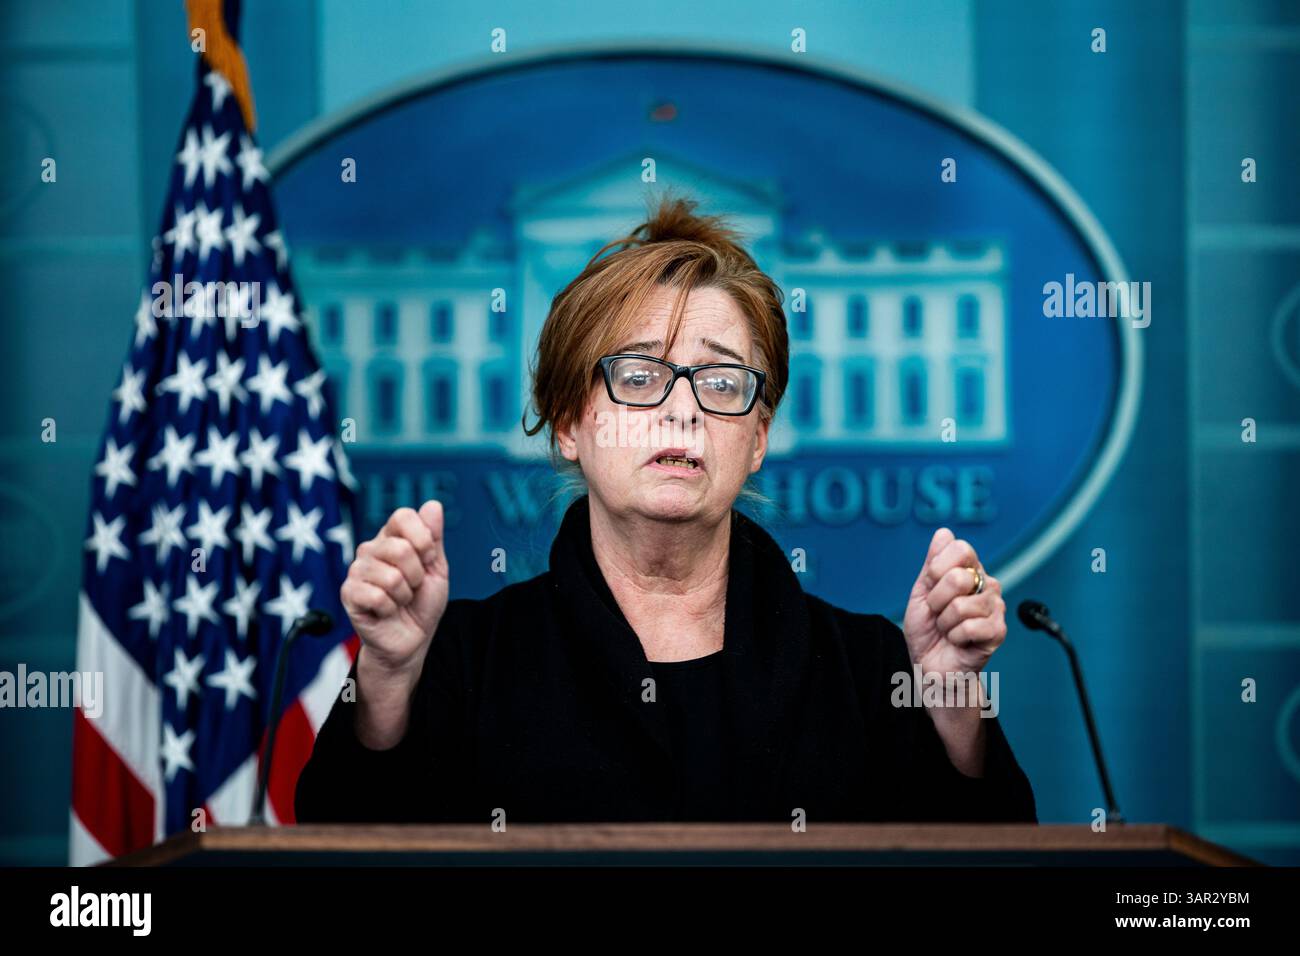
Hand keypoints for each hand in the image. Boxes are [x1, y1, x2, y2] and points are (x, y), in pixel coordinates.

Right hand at [340, 500, 448, 677]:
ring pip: (391, 576)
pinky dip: (390, 608)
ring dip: (404, 595)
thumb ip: (433, 538)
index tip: (428, 559)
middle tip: (412, 587)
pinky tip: (385, 611)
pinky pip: (376, 596)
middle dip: (417, 575)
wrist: (411, 639)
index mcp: (392, 537)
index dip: (423, 539)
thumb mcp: (437, 568)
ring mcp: (356, 570)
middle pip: (400, 548)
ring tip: (399, 600)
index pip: (403, 516)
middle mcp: (370, 549)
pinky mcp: (348, 593)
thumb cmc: (421, 603)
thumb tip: (433, 504)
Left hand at [902, 527, 1005, 681]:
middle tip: (939, 613)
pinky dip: (954, 637)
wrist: (931, 666)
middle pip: (958, 578)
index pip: (960, 548)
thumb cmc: (928, 630)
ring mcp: (996, 607)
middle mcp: (987, 584)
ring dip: (945, 622)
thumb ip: (932, 564)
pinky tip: (958, 640)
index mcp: (969, 570)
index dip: (937, 568)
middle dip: (936, 600)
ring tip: (949, 628)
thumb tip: (944, 533)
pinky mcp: (998, 631)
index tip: (931, 585)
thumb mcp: (921, 592)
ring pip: (961, 606)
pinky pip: (968, 627)